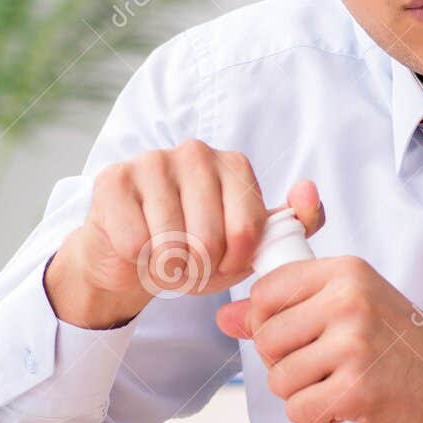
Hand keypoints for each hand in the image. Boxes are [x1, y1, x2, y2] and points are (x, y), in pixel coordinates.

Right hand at [46, 140, 324, 328]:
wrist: (132, 259)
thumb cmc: (195, 250)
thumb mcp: (252, 245)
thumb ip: (295, 223)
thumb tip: (308, 191)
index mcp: (234, 164)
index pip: (247, 230)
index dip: (234, 261)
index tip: (223, 261)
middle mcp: (195, 153)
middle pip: (208, 238)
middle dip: (199, 268)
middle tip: (188, 265)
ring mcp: (152, 160)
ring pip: (170, 242)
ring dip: (167, 267)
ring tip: (163, 259)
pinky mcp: (113, 179)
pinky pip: (135, 241)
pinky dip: (137, 260)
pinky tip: (135, 249)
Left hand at [215, 255, 422, 422]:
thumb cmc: (404, 345)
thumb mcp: (350, 307)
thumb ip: (287, 306)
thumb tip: (225, 316)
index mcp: (344, 272)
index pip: (263, 293)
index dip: (270, 323)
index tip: (303, 335)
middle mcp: (347, 300)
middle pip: (265, 339)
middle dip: (286, 363)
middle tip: (328, 365)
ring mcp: (354, 345)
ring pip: (278, 379)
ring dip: (303, 393)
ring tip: (342, 383)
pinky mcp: (358, 390)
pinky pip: (300, 410)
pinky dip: (319, 417)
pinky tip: (350, 404)